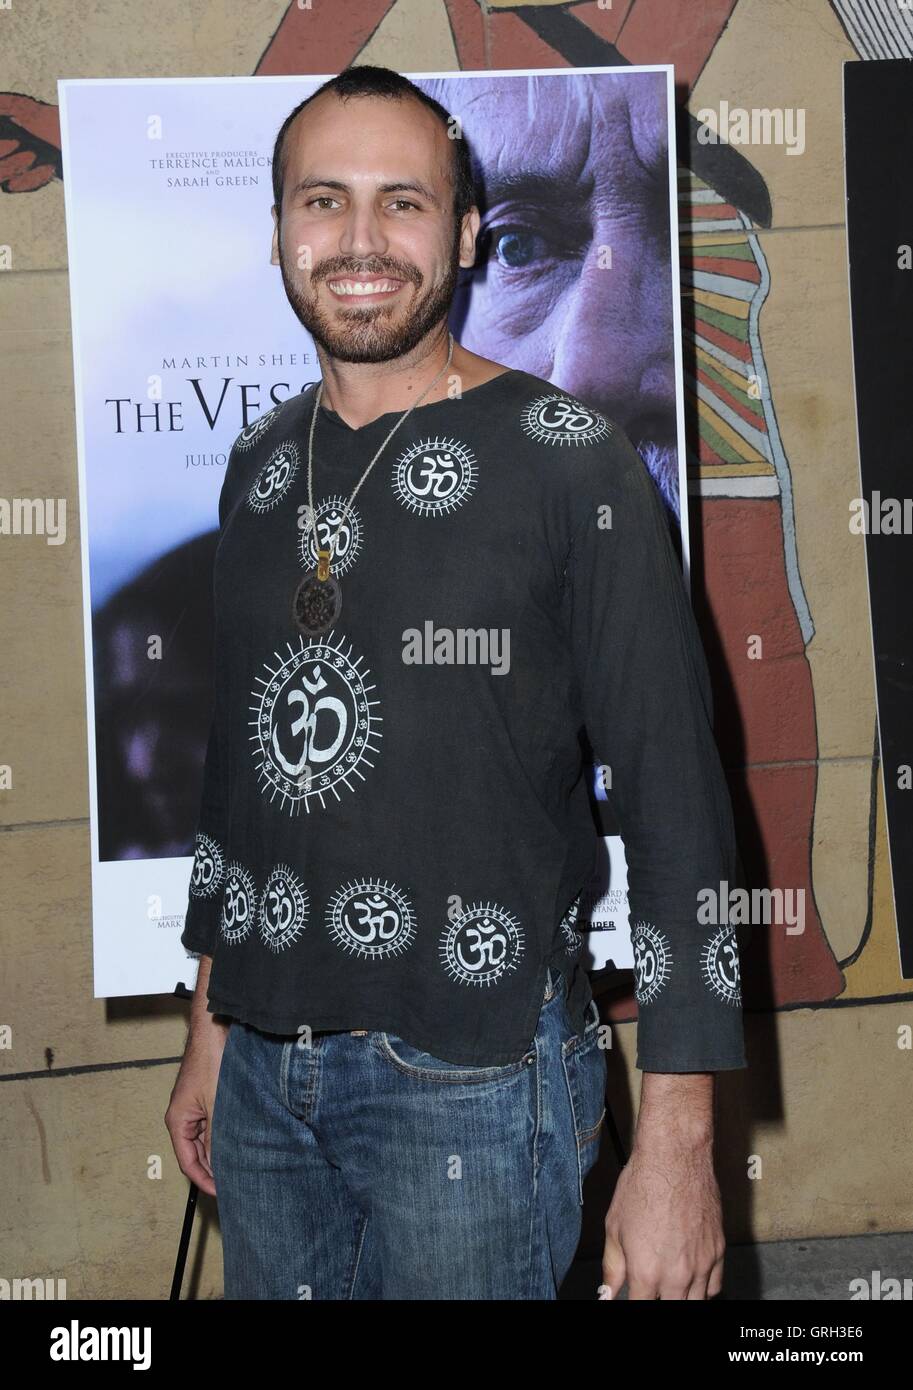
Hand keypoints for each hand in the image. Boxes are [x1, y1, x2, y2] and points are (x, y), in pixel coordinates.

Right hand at [165, 1025, 226, 1197]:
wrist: (216, 1030)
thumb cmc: (210, 1061)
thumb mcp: (216, 1103)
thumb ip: (217, 1136)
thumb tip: (220, 1165)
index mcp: (178, 1121)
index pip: (188, 1162)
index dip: (204, 1180)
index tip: (221, 1193)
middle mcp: (185, 1117)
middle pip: (198, 1154)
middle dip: (214, 1170)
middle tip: (235, 1185)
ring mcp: (197, 1108)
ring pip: (209, 1140)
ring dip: (222, 1153)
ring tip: (242, 1169)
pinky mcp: (210, 1099)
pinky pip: (216, 1126)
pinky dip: (227, 1137)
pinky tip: (242, 1144)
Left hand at [599, 1140, 725, 1298]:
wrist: (674, 1157)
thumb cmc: (642, 1186)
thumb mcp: (614, 1227)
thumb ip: (613, 1267)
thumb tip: (607, 1294)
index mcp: (647, 1272)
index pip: (641, 1308)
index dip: (634, 1302)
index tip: (632, 1297)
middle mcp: (677, 1275)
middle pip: (672, 1309)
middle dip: (659, 1301)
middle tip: (651, 1289)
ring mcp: (702, 1264)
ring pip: (696, 1303)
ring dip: (681, 1298)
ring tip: (670, 1287)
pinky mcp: (718, 1250)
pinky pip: (715, 1286)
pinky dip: (703, 1290)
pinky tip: (691, 1281)